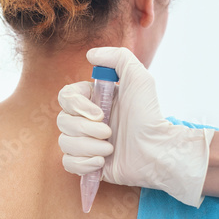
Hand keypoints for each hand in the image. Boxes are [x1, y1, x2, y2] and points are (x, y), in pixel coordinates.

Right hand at [57, 46, 213, 206]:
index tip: (99, 113)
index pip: (65, 97)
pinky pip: (67, 163)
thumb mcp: (139, 78)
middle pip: (62, 121)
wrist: (156, 151)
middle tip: (110, 132)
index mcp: (93, 100)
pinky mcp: (86, 164)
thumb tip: (91, 54)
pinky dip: (84, 164)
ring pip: (64, 143)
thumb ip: (118, 57)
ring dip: (89, 147)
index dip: (77, 106)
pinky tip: (102, 163)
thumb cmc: (148, 115)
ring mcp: (85, 142)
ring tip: (110, 149)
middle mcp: (86, 120)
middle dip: (86, 129)